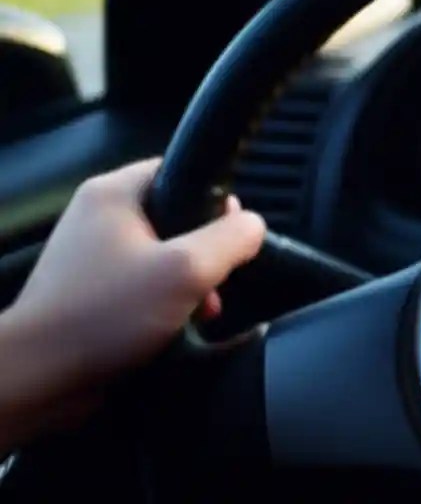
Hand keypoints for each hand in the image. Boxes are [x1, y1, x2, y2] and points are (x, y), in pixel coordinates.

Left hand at [0, 159, 264, 442]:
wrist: (39, 377)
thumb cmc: (106, 315)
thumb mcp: (188, 269)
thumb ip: (232, 240)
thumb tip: (254, 227)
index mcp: (114, 194)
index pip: (180, 171)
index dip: (216, 200)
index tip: (232, 234)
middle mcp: (98, 217)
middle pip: (176, 217)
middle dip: (206, 253)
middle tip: (216, 280)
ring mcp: (90, 257)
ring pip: (162, 256)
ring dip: (189, 284)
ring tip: (200, 312)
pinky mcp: (90, 294)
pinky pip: (143, 286)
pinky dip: (165, 304)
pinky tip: (175, 329)